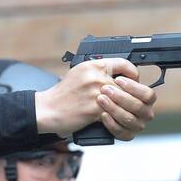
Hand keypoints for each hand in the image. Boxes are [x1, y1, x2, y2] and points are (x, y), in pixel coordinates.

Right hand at [35, 59, 156, 139]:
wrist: (47, 109)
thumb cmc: (63, 94)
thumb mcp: (79, 73)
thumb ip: (99, 71)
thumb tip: (121, 77)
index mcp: (93, 65)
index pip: (123, 63)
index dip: (132, 73)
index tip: (132, 79)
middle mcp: (96, 77)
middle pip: (127, 84)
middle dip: (131, 94)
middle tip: (130, 99)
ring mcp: (96, 94)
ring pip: (124, 100)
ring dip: (125, 107)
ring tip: (122, 110)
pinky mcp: (95, 110)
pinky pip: (114, 114)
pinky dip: (114, 118)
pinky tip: (111, 117)